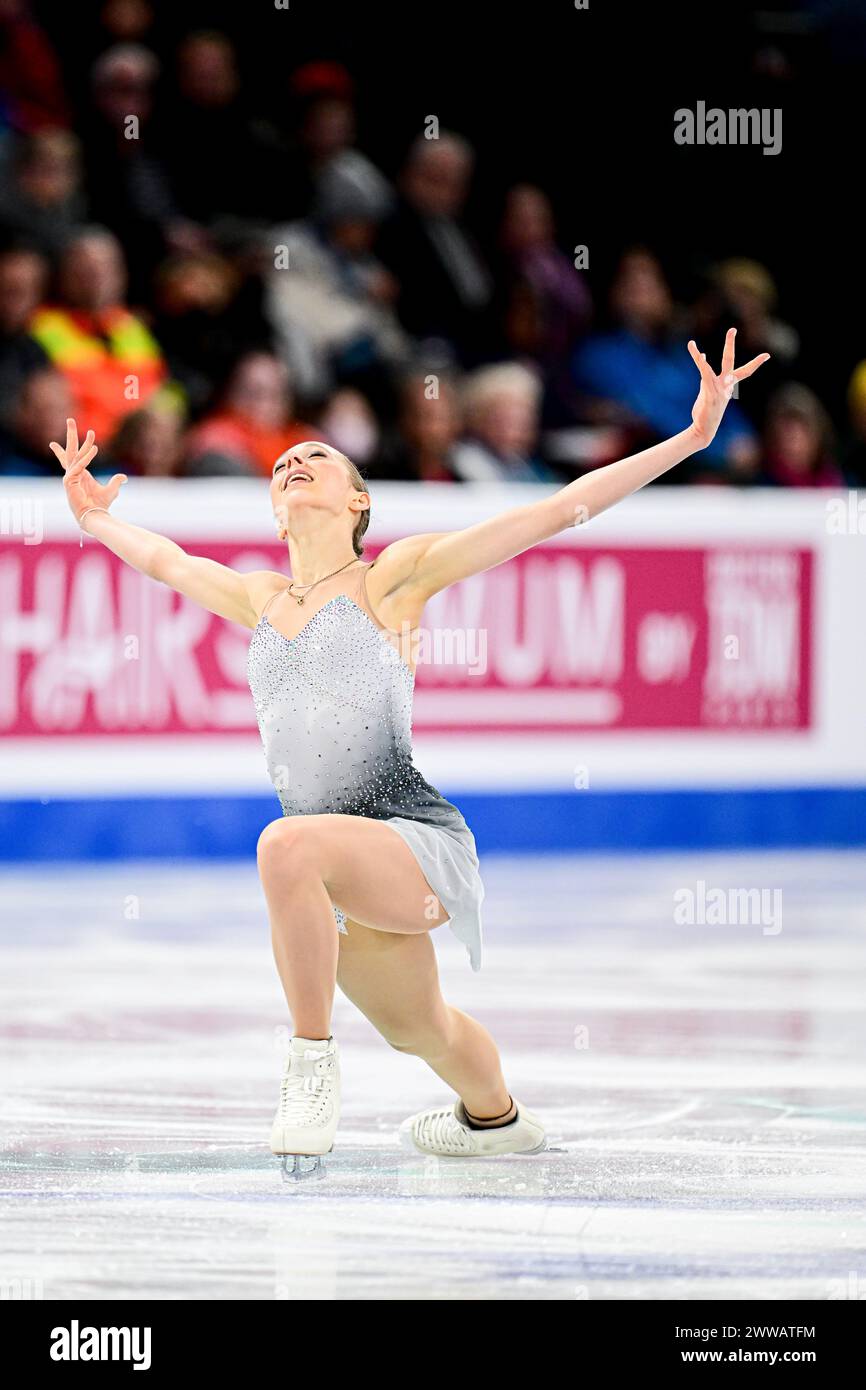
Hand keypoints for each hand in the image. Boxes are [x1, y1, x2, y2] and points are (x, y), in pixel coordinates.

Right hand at [49, 417, 126, 521]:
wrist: (94, 515)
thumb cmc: (101, 505)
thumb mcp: (112, 490)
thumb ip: (116, 481)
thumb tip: (124, 477)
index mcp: (80, 474)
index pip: (76, 455)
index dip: (80, 443)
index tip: (88, 432)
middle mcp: (73, 473)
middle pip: (70, 450)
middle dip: (71, 434)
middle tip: (70, 419)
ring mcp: (69, 477)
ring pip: (74, 455)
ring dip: (81, 441)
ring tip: (91, 431)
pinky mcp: (68, 481)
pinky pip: (78, 466)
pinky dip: (86, 457)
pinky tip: (94, 448)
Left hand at [688, 328, 768, 448]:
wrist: (704, 429)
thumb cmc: (707, 411)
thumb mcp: (708, 391)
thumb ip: (707, 375)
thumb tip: (704, 357)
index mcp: (730, 385)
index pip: (746, 372)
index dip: (756, 363)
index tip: (767, 355)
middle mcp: (726, 385)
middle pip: (730, 361)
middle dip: (730, 344)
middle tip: (732, 329)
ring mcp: (718, 389)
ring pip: (707, 369)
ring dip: (698, 357)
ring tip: (691, 344)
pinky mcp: (709, 393)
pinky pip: (702, 374)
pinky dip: (698, 363)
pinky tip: (695, 354)